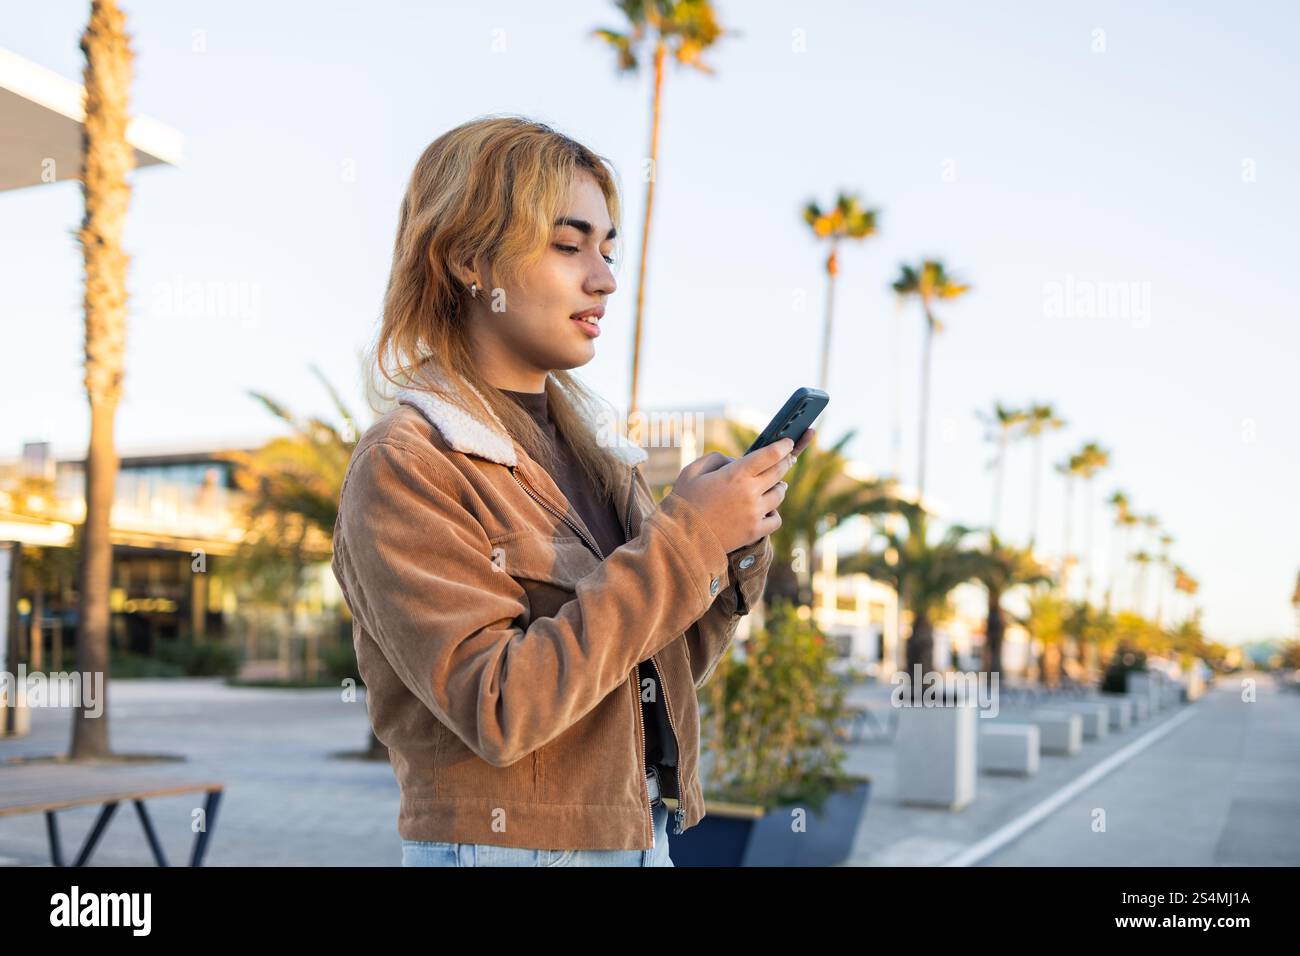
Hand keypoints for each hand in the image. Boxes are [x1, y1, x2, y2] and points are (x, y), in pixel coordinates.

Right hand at [670, 434, 801, 552]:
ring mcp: (754, 513)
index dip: (783, 446)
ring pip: (779, 494)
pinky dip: (774, 512)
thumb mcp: (693, 470)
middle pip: (778, 472)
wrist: (680, 538)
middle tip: (788, 458)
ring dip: (779, 486)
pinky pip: (776, 519)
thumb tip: (735, 461)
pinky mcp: (754, 532)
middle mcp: (750, 493)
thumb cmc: (684, 501)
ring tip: (777, 484)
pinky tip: (769, 509)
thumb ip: (717, 458)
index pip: (770, 455)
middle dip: (785, 462)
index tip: (787, 443)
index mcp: (736, 474)